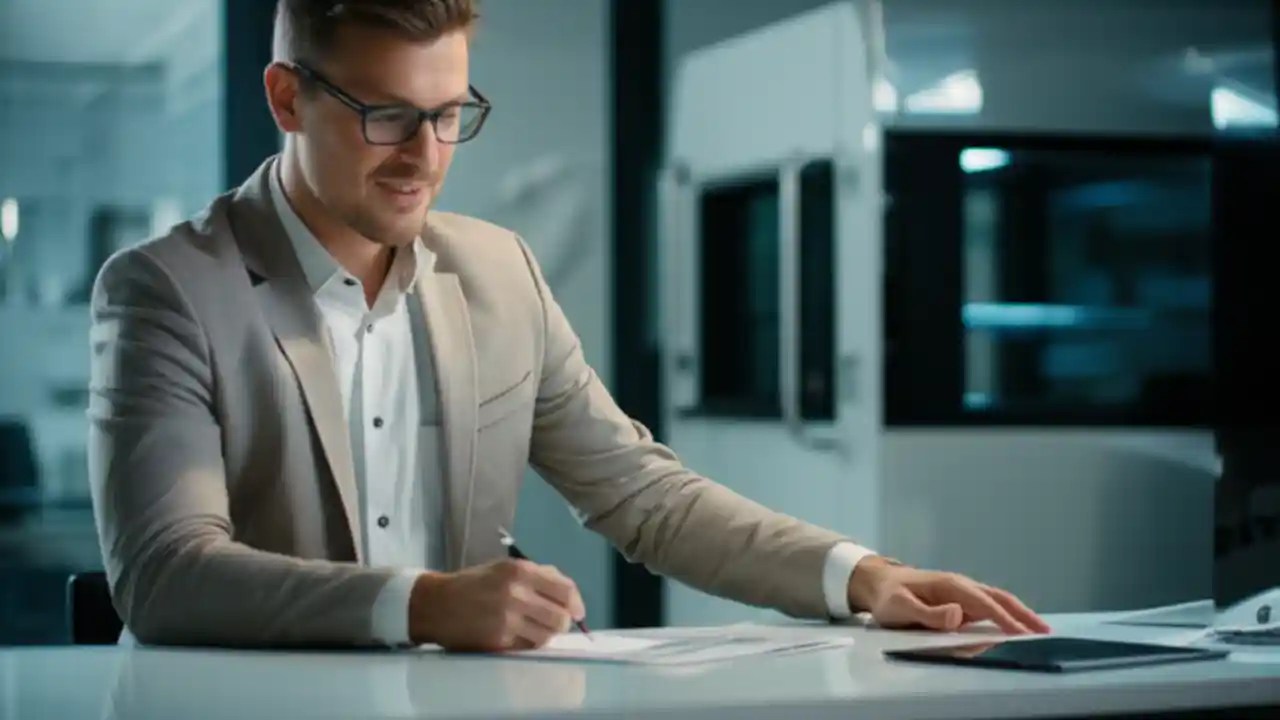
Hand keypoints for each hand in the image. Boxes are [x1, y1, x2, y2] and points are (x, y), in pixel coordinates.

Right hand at [409, 559, 586, 650]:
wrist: (437, 603)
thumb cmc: (474, 583)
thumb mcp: (505, 568)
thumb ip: (539, 575)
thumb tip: (570, 594)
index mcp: (520, 571)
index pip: (565, 590)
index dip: (577, 603)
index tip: (578, 612)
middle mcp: (516, 594)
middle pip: (560, 617)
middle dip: (562, 622)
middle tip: (553, 621)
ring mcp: (507, 620)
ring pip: (547, 636)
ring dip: (545, 634)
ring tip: (534, 628)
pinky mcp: (498, 641)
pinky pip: (528, 647)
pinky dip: (529, 644)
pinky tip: (519, 635)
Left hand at [848, 557, 1050, 634]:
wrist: (877, 584)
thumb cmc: (888, 596)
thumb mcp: (900, 607)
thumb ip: (927, 614)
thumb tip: (958, 615)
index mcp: (950, 586)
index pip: (984, 603)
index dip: (1004, 619)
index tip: (1022, 633)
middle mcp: (961, 587)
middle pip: (999, 599)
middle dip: (1022, 614)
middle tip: (1045, 631)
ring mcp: (962, 594)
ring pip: (996, 603)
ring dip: (1017, 616)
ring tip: (1036, 631)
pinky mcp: (960, 602)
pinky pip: (986, 610)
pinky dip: (1004, 617)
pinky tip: (1013, 628)